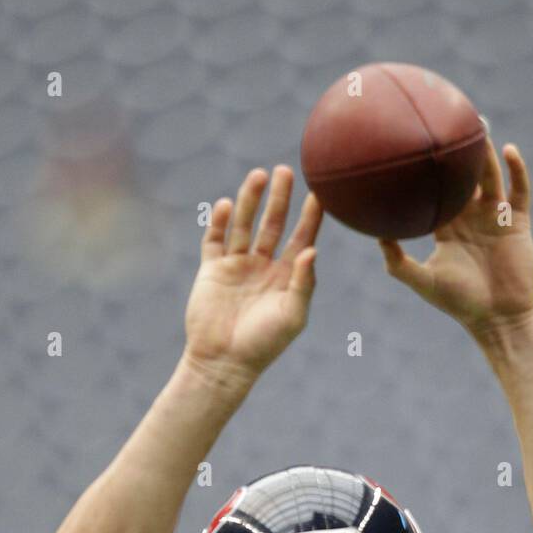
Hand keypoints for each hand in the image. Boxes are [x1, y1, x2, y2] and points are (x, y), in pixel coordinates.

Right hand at [183, 165, 322, 378]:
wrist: (224, 362)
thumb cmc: (264, 343)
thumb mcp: (292, 315)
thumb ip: (304, 283)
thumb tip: (313, 250)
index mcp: (287, 276)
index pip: (302, 238)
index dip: (310, 216)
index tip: (321, 192)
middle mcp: (263, 266)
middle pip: (273, 224)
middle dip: (280, 198)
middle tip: (286, 170)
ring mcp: (237, 266)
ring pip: (244, 224)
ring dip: (250, 200)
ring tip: (258, 176)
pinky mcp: (212, 270)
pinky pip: (215, 240)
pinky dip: (218, 222)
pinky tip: (224, 204)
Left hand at [378, 139, 532, 339]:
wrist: (499, 318)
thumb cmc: (460, 303)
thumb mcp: (424, 281)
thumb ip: (399, 262)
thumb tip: (375, 235)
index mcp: (448, 228)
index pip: (434, 192)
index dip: (425, 172)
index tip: (412, 145)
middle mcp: (471, 217)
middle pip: (463, 177)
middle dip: (455, 152)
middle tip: (443, 120)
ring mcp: (495, 217)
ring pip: (490, 176)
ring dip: (484, 152)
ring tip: (476, 125)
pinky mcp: (518, 221)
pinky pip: (519, 189)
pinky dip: (516, 169)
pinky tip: (508, 150)